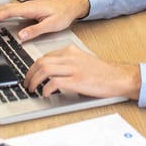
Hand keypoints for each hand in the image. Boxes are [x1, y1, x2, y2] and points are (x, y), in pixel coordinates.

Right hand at [0, 0, 89, 37]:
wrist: (72, 5)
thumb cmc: (64, 13)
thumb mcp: (52, 24)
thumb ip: (36, 30)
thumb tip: (21, 36)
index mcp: (30, 8)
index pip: (7, 12)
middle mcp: (27, 5)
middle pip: (4, 9)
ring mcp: (28, 6)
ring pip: (7, 8)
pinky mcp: (29, 8)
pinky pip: (12, 9)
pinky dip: (3, 14)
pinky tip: (2, 20)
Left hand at [23, 44, 140, 100]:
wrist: (119, 77)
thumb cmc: (103, 72)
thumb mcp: (83, 61)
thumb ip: (68, 63)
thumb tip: (51, 74)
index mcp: (71, 51)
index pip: (46, 56)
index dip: (34, 67)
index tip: (31, 75)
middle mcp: (71, 57)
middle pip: (41, 62)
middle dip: (30, 74)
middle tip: (27, 83)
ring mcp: (73, 68)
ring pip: (44, 70)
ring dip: (34, 81)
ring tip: (33, 89)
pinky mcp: (77, 81)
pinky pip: (54, 83)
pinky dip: (46, 89)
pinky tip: (46, 94)